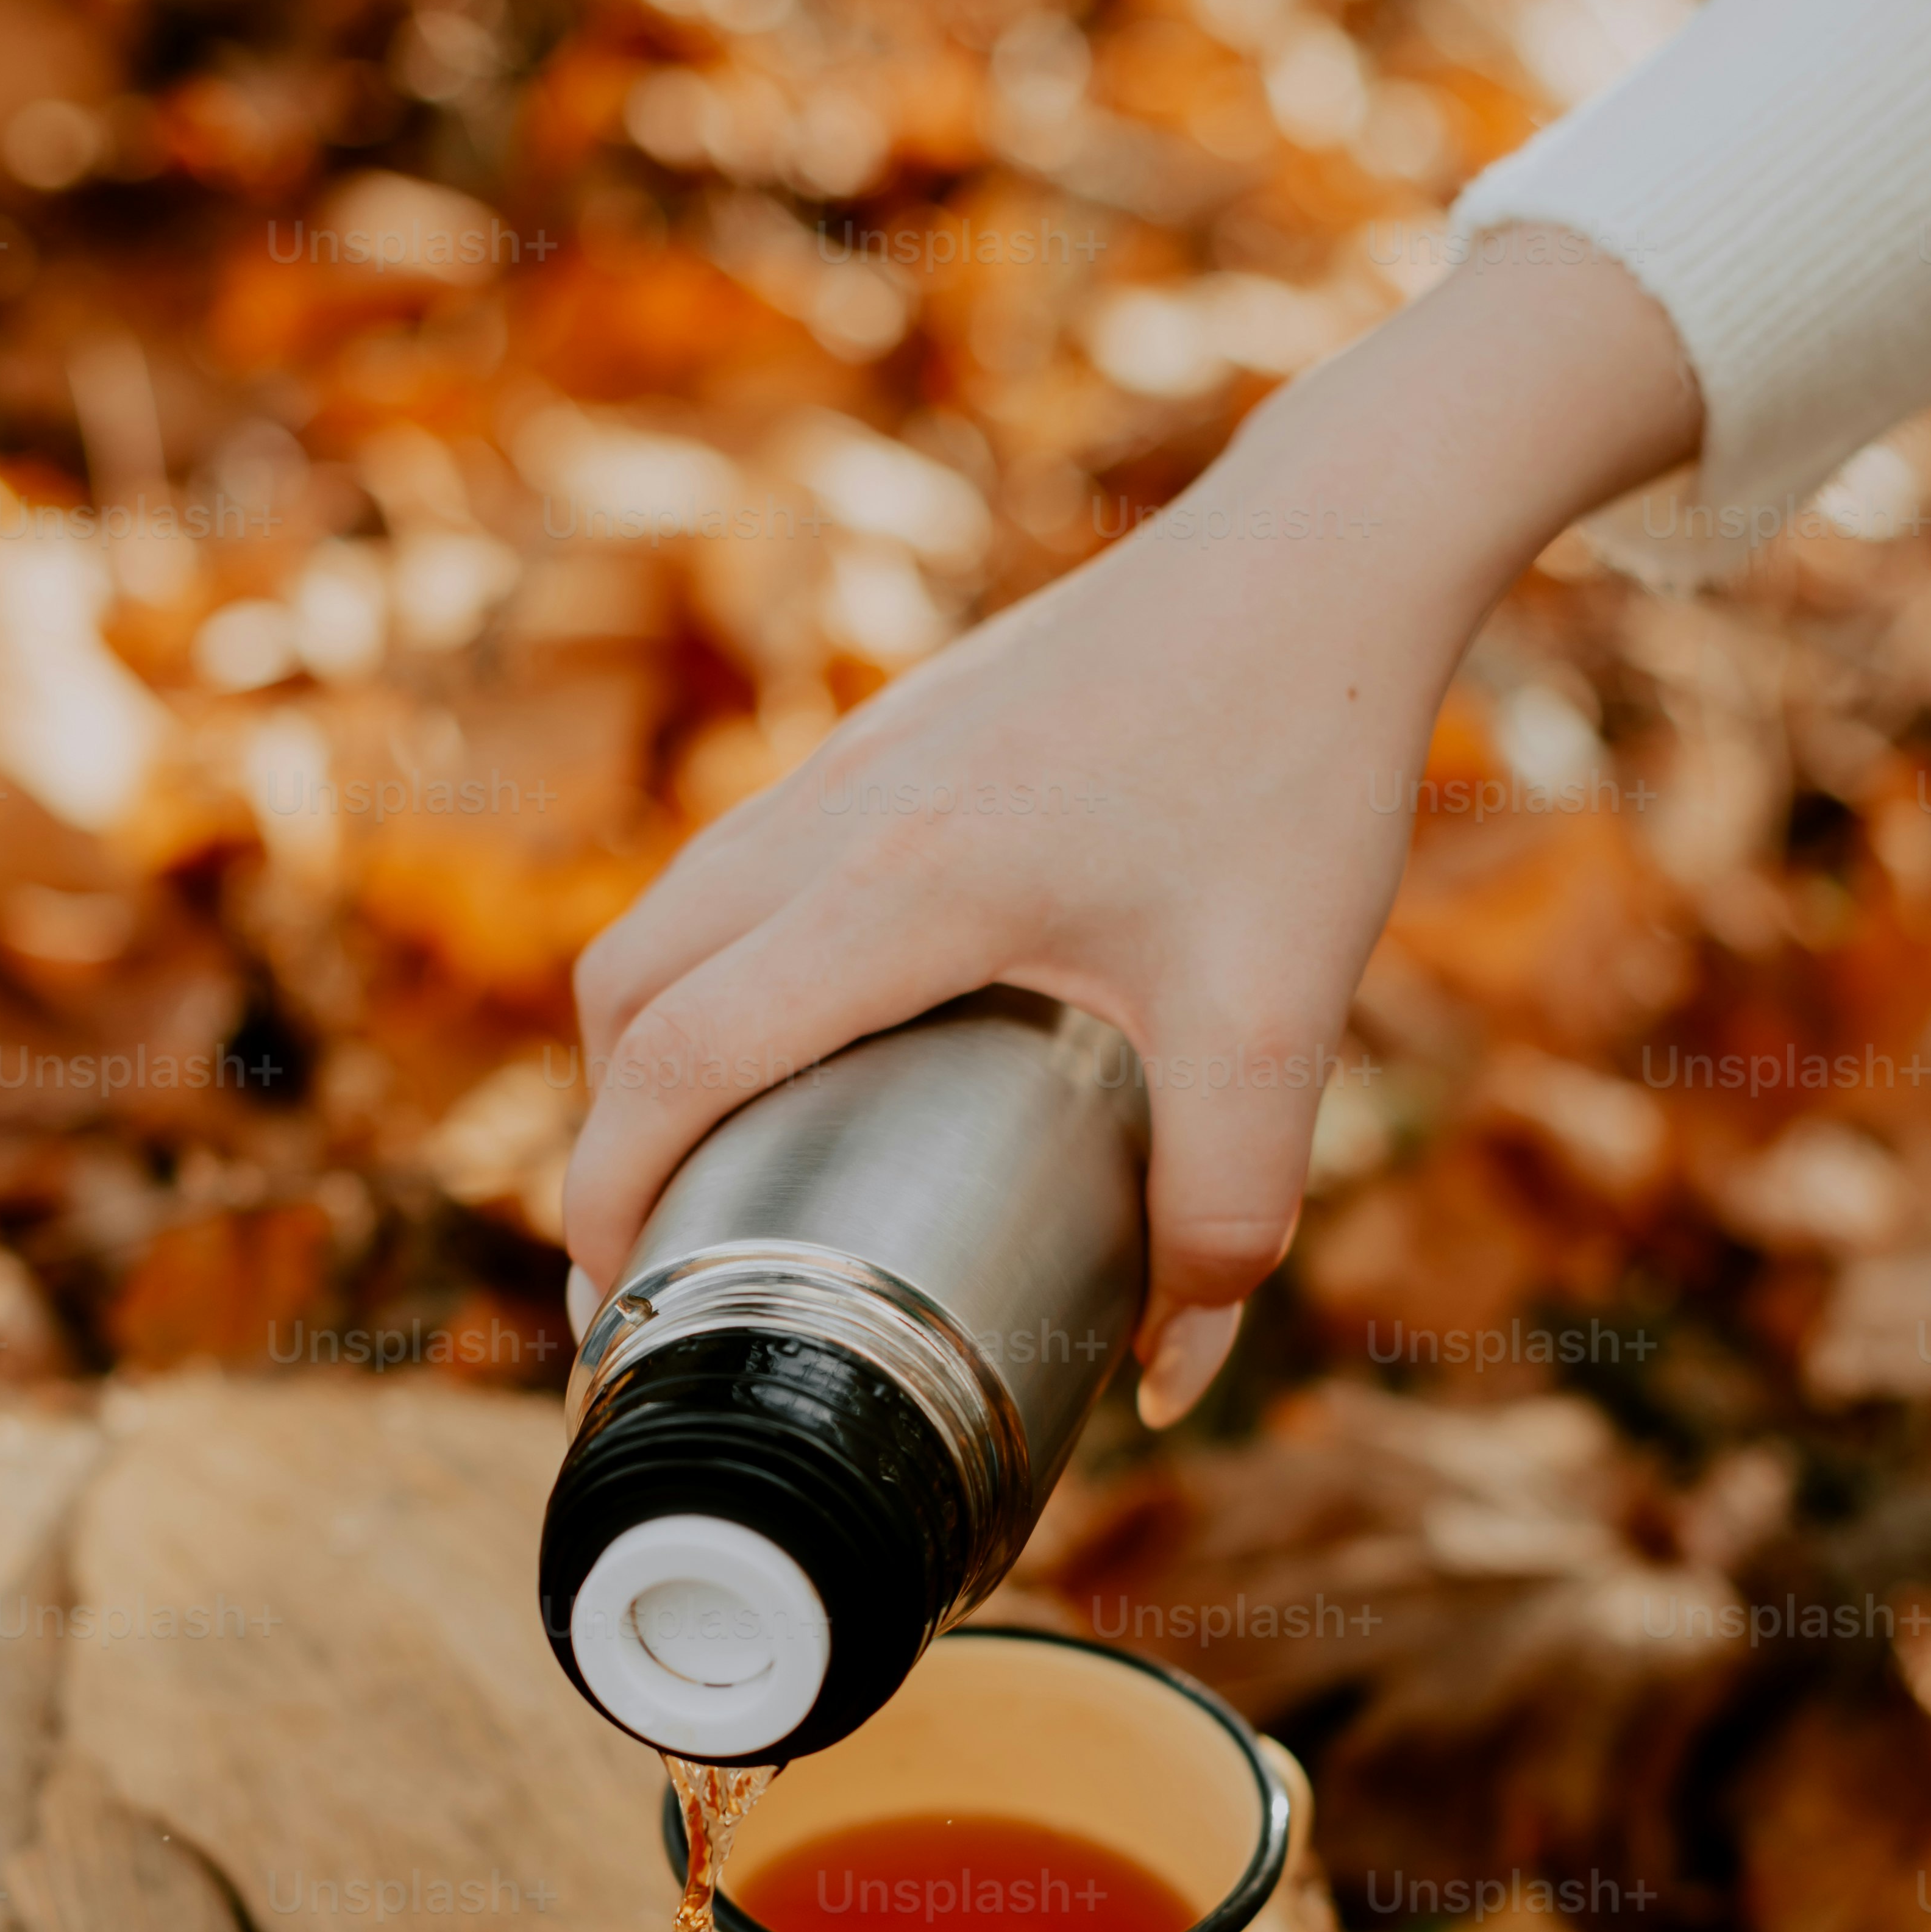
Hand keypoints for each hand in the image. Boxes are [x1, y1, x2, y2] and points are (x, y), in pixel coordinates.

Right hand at [562, 229, 1698, 1425]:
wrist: (1326, 553)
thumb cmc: (1298, 764)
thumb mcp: (1281, 1017)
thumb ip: (1228, 1210)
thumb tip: (1167, 1378)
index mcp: (901, 887)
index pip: (676, 1055)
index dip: (611, 1192)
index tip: (613, 1304)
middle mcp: (840, 812)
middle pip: (624, 984)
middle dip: (604, 1134)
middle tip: (655, 1258)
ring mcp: (855, 758)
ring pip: (672, 913)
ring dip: (650, 1043)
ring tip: (712, 1160)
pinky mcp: (896, 731)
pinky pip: (744, 864)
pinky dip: (720, 966)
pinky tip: (814, 1029)